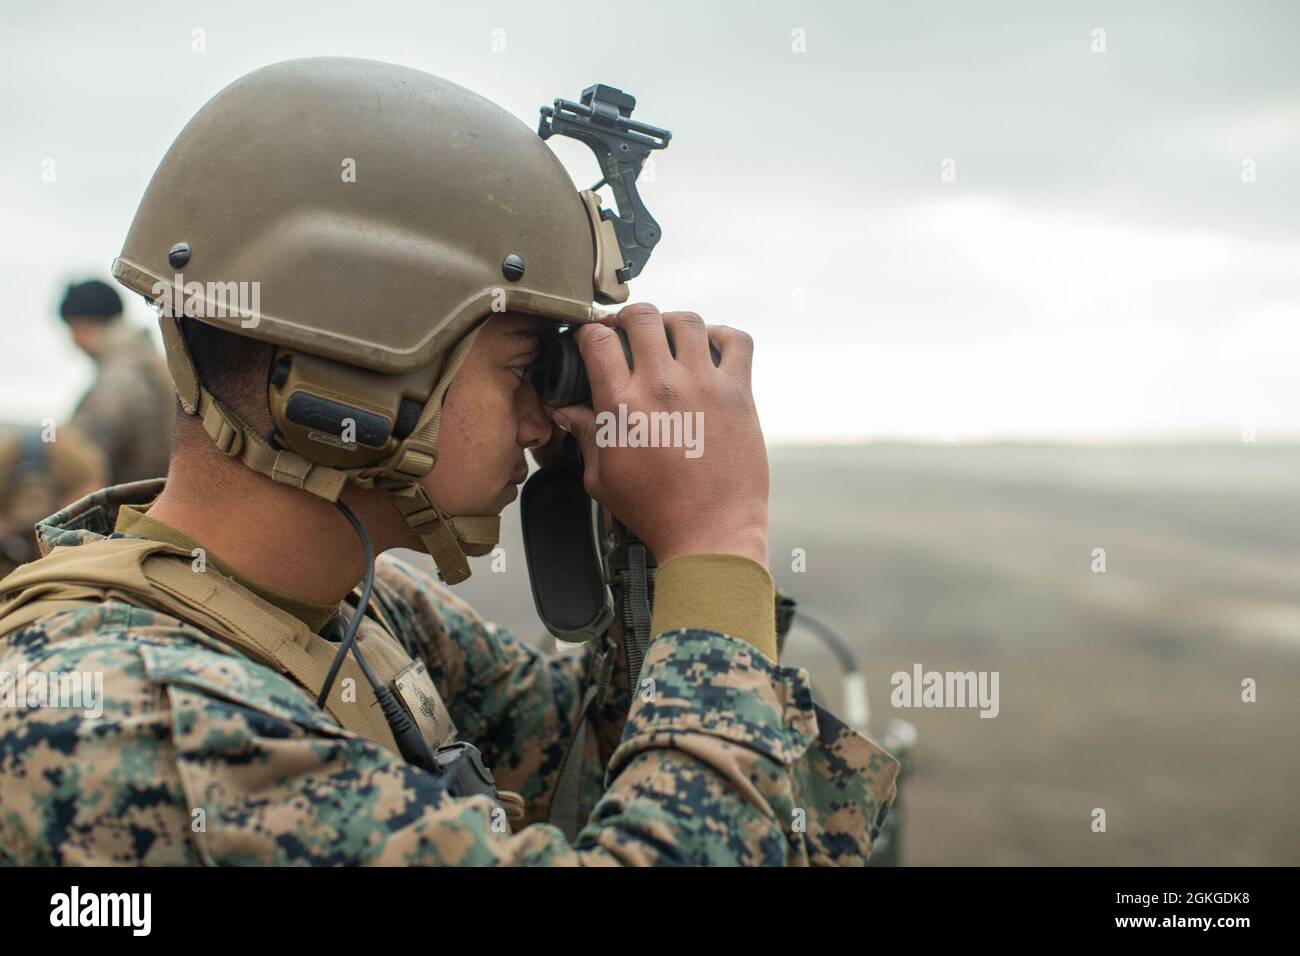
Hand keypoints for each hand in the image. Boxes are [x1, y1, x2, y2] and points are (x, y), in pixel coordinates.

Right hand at [548, 303, 769, 568]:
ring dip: (672, 323)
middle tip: (629, 334)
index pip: (597, 338)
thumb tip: (566, 410)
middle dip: (630, 319)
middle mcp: (663, 387)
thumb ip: (584, 435)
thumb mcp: (603, 478)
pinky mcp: (739, 394)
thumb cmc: (656, 512)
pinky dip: (723, 336)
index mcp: (623, 406)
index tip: (594, 339)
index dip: (590, 332)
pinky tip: (710, 349)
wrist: (710, 534)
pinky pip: (737, 342)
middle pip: (642, 316)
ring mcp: (705, 386)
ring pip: (688, 321)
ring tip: (668, 340)